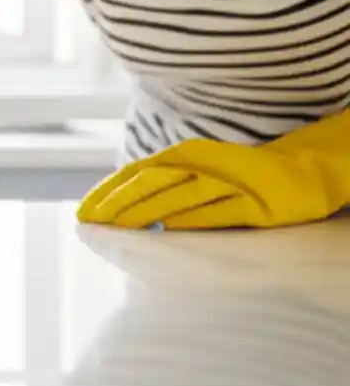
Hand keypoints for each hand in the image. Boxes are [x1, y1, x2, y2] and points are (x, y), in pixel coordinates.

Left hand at [77, 139, 344, 229]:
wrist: (302, 173)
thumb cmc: (240, 178)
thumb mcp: (197, 174)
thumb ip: (164, 186)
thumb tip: (118, 209)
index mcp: (186, 155)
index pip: (137, 173)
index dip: (108, 191)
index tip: (82, 212)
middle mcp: (205, 164)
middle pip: (152, 183)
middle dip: (117, 203)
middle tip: (89, 222)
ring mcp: (231, 182)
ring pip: (179, 196)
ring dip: (144, 212)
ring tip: (115, 228)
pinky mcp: (257, 202)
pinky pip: (218, 211)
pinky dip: (191, 219)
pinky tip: (167, 230)